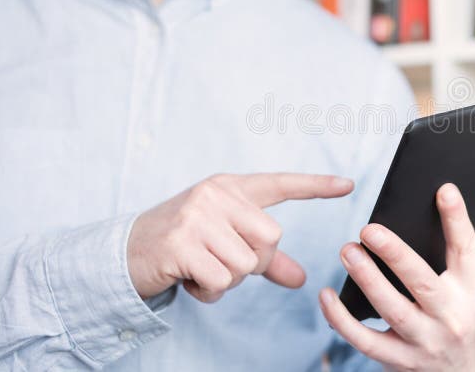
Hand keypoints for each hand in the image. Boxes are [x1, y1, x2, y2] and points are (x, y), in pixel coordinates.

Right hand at [128, 173, 353, 302]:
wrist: (125, 253)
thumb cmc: (184, 245)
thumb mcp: (225, 243)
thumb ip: (264, 258)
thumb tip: (301, 278)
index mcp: (230, 188)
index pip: (281, 184)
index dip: (316, 187)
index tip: (349, 184)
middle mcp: (216, 194)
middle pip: (270, 239)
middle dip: (252, 262)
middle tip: (221, 260)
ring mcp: (197, 216)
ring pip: (246, 264)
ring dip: (227, 280)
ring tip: (201, 268)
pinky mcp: (180, 243)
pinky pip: (219, 281)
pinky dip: (208, 291)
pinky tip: (188, 278)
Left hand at [319, 183, 474, 371]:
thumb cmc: (470, 320)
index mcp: (473, 291)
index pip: (466, 250)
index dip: (456, 219)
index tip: (443, 189)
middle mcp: (451, 315)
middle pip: (422, 281)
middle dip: (395, 254)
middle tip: (369, 228)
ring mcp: (425, 341)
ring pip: (392, 309)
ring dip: (367, 280)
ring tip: (348, 251)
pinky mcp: (400, 360)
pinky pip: (366, 341)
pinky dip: (343, 320)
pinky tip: (327, 296)